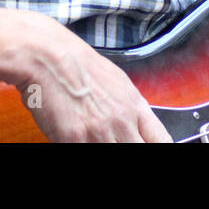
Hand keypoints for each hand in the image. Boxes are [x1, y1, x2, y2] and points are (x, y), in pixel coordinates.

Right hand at [13, 15, 171, 142]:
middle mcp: (121, 121)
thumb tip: (133, 123)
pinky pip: (83, 152)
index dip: (155, 146)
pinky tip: (72, 137)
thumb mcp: (115, 81)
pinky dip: (76, 146)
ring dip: (101, 145)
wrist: (47, 55)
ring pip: (110, 152)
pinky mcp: (75, 140)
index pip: (161, 140)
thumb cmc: (76, 64)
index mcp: (134, 105)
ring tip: (90, 136)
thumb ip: (128, 106)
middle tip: (111, 138)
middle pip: (138, 150)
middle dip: (126, 146)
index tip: (145, 144)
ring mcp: (100, 132)